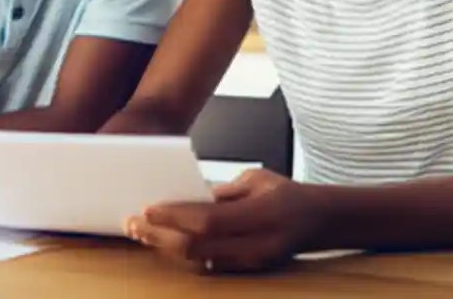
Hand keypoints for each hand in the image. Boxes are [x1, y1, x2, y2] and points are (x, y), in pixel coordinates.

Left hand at [125, 169, 321, 272]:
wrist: (320, 221)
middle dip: (160, 236)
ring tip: (140, 234)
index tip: (147, 208)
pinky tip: (163, 244)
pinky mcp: (249, 271)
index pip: (208, 220)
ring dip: (166, 248)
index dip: (175, 216)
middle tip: (132, 224)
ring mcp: (253, 262)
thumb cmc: (286, 193)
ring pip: (199, 261)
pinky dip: (183, 255)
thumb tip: (187, 198)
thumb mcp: (256, 179)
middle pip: (198, 247)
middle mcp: (257, 244)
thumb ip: (222, 192)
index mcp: (261, 215)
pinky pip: (209, 266)